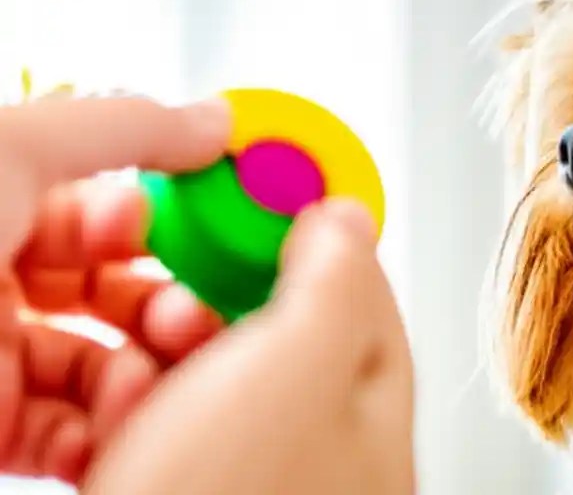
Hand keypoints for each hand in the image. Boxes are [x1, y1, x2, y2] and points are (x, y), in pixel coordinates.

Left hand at [0, 96, 230, 481]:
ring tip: (162, 363)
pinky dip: (113, 430)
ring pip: (107, 367)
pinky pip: (75, 437)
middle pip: (117, 295)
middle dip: (171, 300)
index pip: (105, 214)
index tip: (215, 229)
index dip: (163, 222)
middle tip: (195, 309)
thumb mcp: (10, 148)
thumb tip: (215, 118)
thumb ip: (126, 128)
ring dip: (152, 367)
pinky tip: (129, 413)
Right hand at [82, 199, 415, 493]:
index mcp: (376, 417)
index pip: (365, 295)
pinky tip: (110, 413)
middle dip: (213, 296)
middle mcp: (321, 451)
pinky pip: (152, 419)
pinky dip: (124, 401)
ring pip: (203, 373)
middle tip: (176, 296)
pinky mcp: (177, 487)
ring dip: (160, 348)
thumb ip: (336, 283)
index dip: (314, 232)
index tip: (262, 194)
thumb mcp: (301, 367)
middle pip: (276, 331)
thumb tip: (348, 216)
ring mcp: (250, 476)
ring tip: (139, 367)